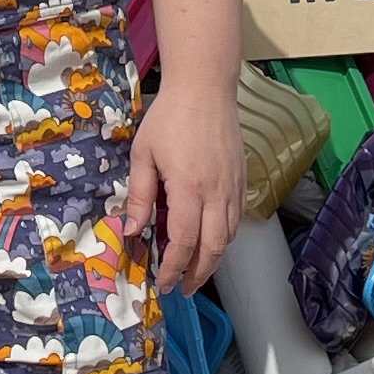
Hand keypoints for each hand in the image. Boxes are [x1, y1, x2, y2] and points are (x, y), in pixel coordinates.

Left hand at [125, 81, 243, 295]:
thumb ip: (139, 195)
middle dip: (198, 273)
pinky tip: (211, 237)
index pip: (184, 242)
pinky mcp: (242, 177)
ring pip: (229, 236)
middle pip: (214, 248)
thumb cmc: (170, 117)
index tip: (164, 282)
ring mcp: (233, 186)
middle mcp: (216, 193)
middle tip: (183, 287)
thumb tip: (132, 231)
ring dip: (213, 258)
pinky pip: (236, 217)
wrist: (205, 87)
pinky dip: (225, 235)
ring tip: (195, 268)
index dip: (174, 268)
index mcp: (189, 189)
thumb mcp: (143, 154)